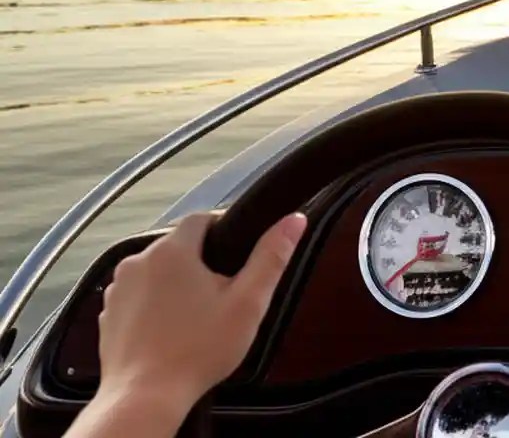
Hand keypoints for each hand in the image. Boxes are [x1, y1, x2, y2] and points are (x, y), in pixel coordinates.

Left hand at [88, 212, 305, 428]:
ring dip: (175, 284)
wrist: (145, 396)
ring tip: (197, 317)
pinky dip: (154, 306)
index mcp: (173, 250)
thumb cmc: (201, 348)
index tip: (239, 257)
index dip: (223, 231)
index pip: (201, 219)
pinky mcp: (107, 314)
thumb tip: (294, 220)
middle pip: (178, 247)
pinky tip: (170, 332)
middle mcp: (137, 261)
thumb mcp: (248, 303)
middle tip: (224, 296)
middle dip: (201, 264)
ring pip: (156, 272)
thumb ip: (272, 257)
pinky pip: (138, 297)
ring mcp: (118, 289)